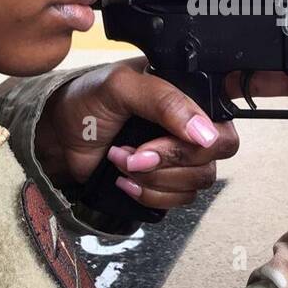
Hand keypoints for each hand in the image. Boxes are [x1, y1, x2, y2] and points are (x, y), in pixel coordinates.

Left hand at [36, 59, 240, 209]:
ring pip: (198, 182)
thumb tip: (204, 133)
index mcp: (190, 94)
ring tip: (121, 161)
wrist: (58, 136)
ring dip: (155, 178)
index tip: (196, 134)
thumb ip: (165, 101)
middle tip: (136, 154)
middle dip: (172, 159)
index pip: (229, 113)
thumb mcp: (123, 86)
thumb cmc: (89, 100)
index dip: (220, 127)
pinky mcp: (165, 185)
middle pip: (217, 153)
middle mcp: (193, 126)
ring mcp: (181, 158)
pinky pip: (179, 201)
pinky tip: (124, 180)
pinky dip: (149, 194)